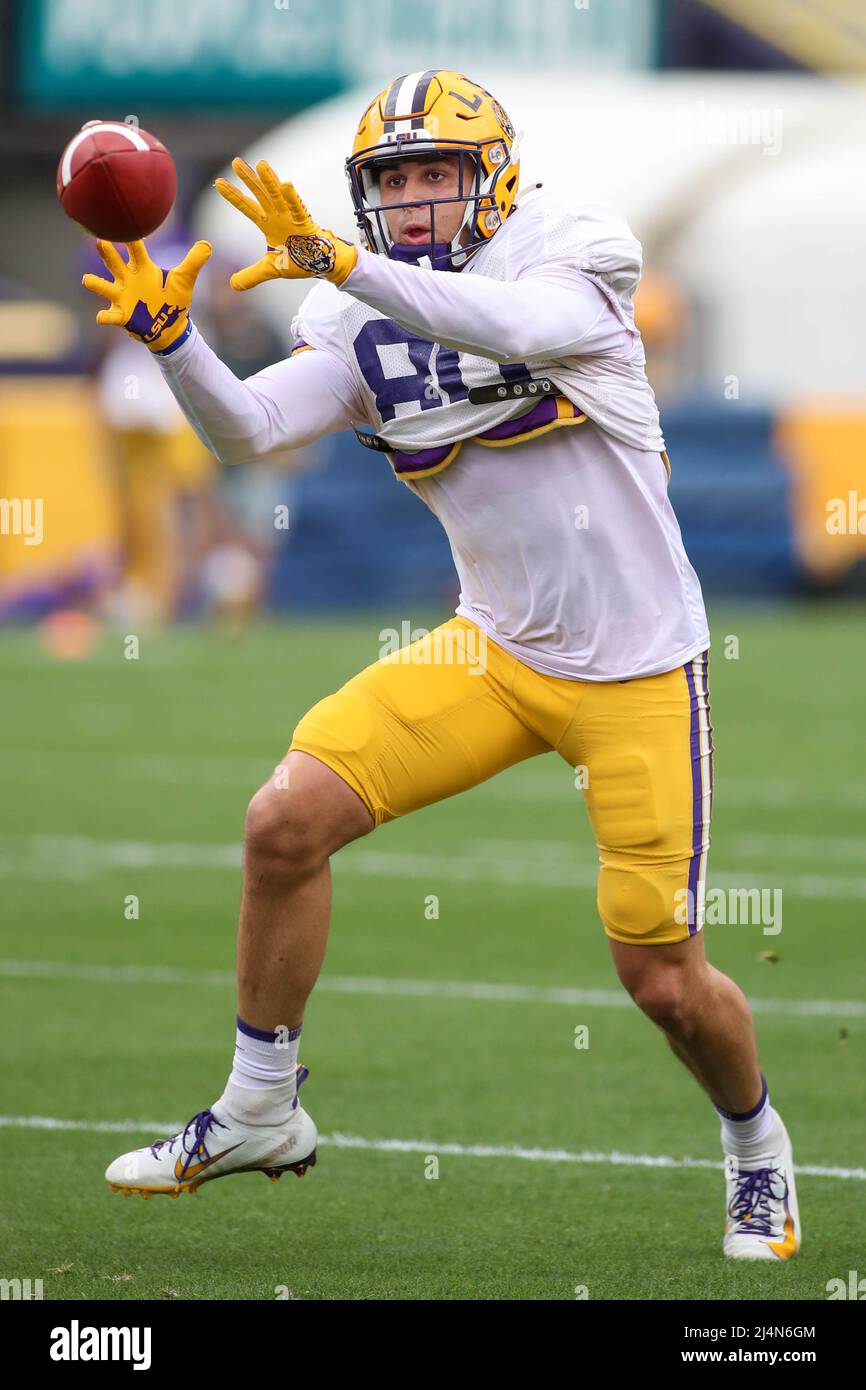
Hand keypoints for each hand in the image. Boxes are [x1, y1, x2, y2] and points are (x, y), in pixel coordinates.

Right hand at [82, 238, 211, 350]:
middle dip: (106, 253)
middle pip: (114, 263)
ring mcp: (122, 296)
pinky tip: (101, 317)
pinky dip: (105, 316)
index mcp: (142, 268)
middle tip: (99, 241)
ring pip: (105, 287)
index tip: (124, 224)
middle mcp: (128, 279)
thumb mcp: (185, 280)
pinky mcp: (122, 315)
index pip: (135, 249)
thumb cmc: (174, 299)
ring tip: (87, 280)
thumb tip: (207, 244)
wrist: (171, 327)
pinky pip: (110, 315)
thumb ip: (194, 262)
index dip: (131, 238)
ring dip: (95, 284)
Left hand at [214, 158, 356, 290]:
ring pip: (277, 196)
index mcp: (268, 224)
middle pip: (259, 194)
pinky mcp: (305, 222)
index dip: (233, 196)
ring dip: (269, 180)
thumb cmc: (300, 260)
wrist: (321, 265)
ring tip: (260, 164)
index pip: (247, 207)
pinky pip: (298, 208)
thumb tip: (232, 285)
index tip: (218, 183)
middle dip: (248, 179)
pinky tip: (286, 185)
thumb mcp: (270, 269)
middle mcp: (277, 216)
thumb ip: (252, 275)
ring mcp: (291, 217)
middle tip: (235, 163)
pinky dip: (292, 197)